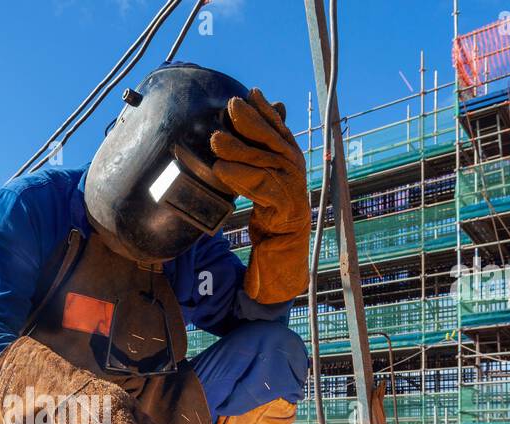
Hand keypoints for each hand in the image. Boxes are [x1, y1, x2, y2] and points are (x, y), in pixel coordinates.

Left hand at [210, 88, 310, 302]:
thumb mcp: (264, 175)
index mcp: (289, 156)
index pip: (278, 128)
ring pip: (263, 162)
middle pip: (271, 140)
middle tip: (231, 106)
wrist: (284, 243)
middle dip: (252, 121)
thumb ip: (258, 153)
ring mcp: (291, 186)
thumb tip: (250, 124)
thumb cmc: (271, 206)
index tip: (251, 93)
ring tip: (216, 140)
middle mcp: (293, 167)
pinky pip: (259, 188)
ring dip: (239, 149)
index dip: (266, 110)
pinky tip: (221, 170)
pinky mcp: (284, 207)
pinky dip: (240, 178)